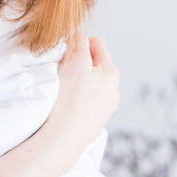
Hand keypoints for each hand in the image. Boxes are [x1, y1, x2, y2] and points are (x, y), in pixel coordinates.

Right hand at [43, 34, 119, 164]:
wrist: (63, 139)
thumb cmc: (69, 100)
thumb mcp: (75, 63)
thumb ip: (80, 45)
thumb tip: (80, 37)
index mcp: (112, 73)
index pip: (97, 45)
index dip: (79, 43)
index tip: (65, 50)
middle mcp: (114, 91)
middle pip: (94, 66)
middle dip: (79, 64)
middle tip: (62, 70)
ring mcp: (106, 109)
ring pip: (90, 85)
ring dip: (78, 82)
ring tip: (64, 90)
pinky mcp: (95, 122)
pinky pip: (86, 102)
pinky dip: (77, 99)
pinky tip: (67, 106)